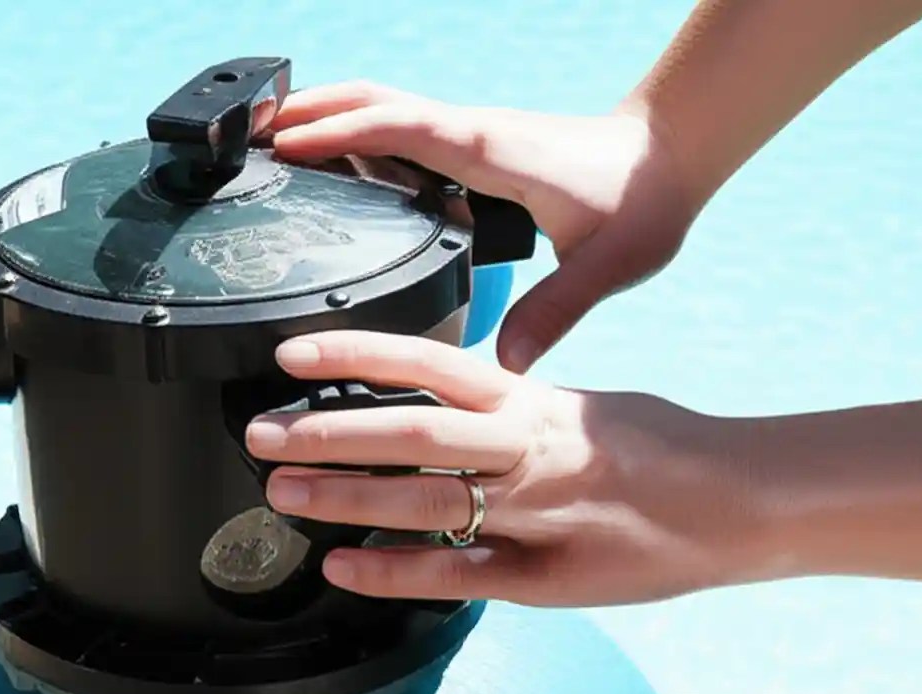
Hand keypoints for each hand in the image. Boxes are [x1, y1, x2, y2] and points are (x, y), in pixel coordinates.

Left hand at [245, 331, 765, 606]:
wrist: (737, 500)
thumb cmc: (659, 445)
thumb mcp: (577, 405)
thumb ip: (509, 406)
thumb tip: (449, 401)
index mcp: (530, 399)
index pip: (430, 362)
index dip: (357, 355)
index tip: (295, 352)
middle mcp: (525, 447)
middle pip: (410, 433)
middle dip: (328, 433)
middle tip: (261, 433)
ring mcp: (533, 511)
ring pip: (424, 500)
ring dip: (345, 498)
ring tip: (283, 491)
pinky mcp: (544, 573)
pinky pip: (457, 572)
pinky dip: (395, 570)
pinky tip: (345, 568)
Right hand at [271, 83, 699, 372]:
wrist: (670, 154)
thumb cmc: (643, 200)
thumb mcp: (607, 264)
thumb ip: (555, 312)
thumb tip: (505, 365)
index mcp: (486, 150)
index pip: (392, 127)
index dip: (333, 134)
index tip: (280, 148)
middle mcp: (470, 130)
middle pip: (370, 100)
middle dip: (307, 110)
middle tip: (251, 136)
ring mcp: (470, 130)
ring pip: (381, 104)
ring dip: (326, 112)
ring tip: (273, 140)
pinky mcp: (475, 140)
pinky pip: (398, 123)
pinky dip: (355, 128)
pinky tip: (339, 159)